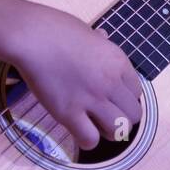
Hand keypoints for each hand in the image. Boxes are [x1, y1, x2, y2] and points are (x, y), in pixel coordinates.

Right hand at [10, 5, 142, 150]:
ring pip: (118, 130)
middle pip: (134, 115)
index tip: (112, 98)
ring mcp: (91, 99)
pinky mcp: (68, 113)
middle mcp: (110, 83)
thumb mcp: (89, 32)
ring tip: (96, 125)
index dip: (125, 98)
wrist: (32, 36)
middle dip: (122, 118)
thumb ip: (100, 41)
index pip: (137, 93)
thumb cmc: (56, 28)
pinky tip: (79, 131)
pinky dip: (87, 140)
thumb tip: (103, 37)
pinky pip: (90, 139)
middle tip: (106, 115)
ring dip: (109, 132)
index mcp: (118, 62)